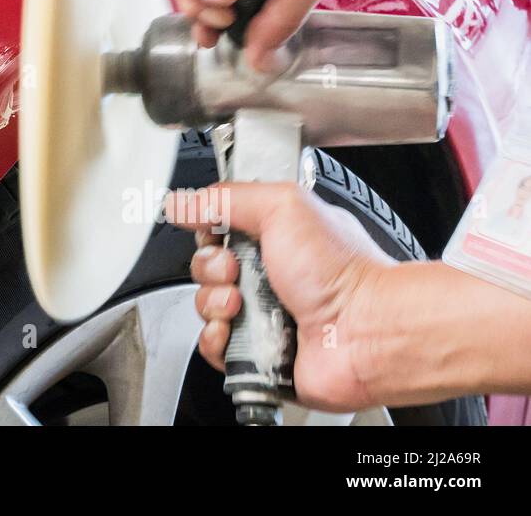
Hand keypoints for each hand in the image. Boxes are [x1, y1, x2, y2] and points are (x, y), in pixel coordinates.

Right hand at [164, 182, 392, 412]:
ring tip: (243, 303)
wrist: (366, 331)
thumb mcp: (282, 205)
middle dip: (211, 268)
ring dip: (215, 303)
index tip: (219, 233)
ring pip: (205, 307)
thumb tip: (182, 201)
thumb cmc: (342, 271)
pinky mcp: (258, 354)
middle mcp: (268, 275)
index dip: (209, 232)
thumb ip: (226, 196)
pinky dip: (217, 339)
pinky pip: (213, 347)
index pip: (216, 229)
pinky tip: (237, 330)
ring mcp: (262, 315)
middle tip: (237, 270)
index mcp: (276, 237)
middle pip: (205, 267)